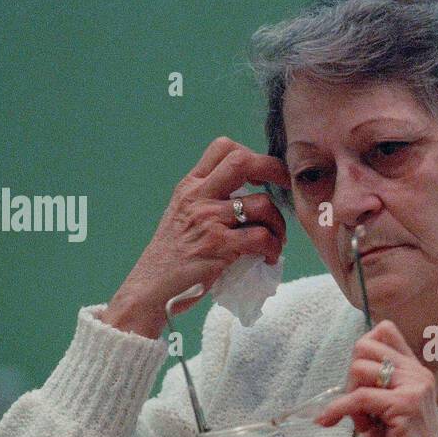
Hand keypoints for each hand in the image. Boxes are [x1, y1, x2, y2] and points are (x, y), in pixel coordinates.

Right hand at [100, 137, 290, 337]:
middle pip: (243, 162)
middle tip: (286, 189)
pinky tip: (269, 257)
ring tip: (276, 240)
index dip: (250, 154)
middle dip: (274, 171)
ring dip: (279, 224)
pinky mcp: (219, 246)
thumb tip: (247, 196)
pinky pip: (262, 237)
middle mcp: (198, 197)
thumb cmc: (172, 257)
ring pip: (262, 204)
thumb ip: (207, 200)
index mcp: (190, 186)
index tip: (261, 177)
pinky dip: (274, 248)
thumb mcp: (182, 215)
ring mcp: (208, 220)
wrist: (151, 288)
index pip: (222, 148)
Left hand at [315, 320, 437, 436]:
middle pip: (365, 346)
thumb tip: (348, 376)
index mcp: (415, 372)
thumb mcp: (384, 413)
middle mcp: (418, 374)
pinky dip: (337, 410)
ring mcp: (414, 387)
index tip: (357, 382)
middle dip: (350, 375)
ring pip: (360, 367)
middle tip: (356, 405)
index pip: (385, 331)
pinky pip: (358, 397)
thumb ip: (373, 389)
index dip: (363, 350)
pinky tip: (328, 422)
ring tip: (360, 420)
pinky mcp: (405, 405)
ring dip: (349, 393)